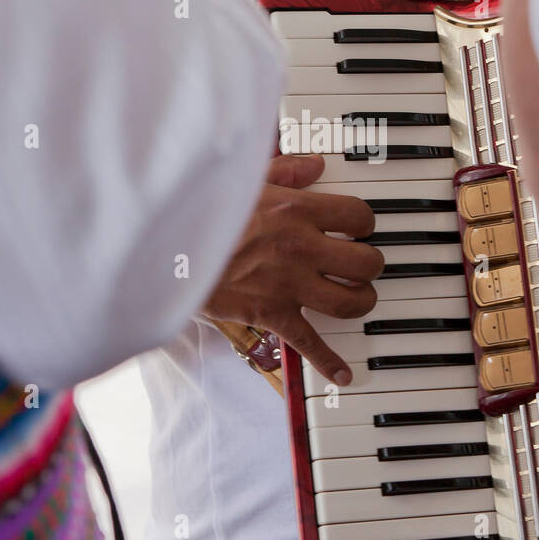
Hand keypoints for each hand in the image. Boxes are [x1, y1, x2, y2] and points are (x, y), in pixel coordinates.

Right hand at [202, 154, 384, 384]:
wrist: (168, 249)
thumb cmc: (201, 212)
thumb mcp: (244, 180)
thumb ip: (285, 171)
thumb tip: (315, 165)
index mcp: (297, 210)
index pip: (359, 216)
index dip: (365, 223)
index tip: (358, 228)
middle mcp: (302, 248)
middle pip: (366, 262)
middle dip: (370, 264)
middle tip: (362, 264)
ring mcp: (289, 284)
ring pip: (351, 301)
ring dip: (361, 301)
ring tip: (356, 297)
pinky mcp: (272, 314)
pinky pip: (309, 343)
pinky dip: (329, 362)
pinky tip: (343, 373)